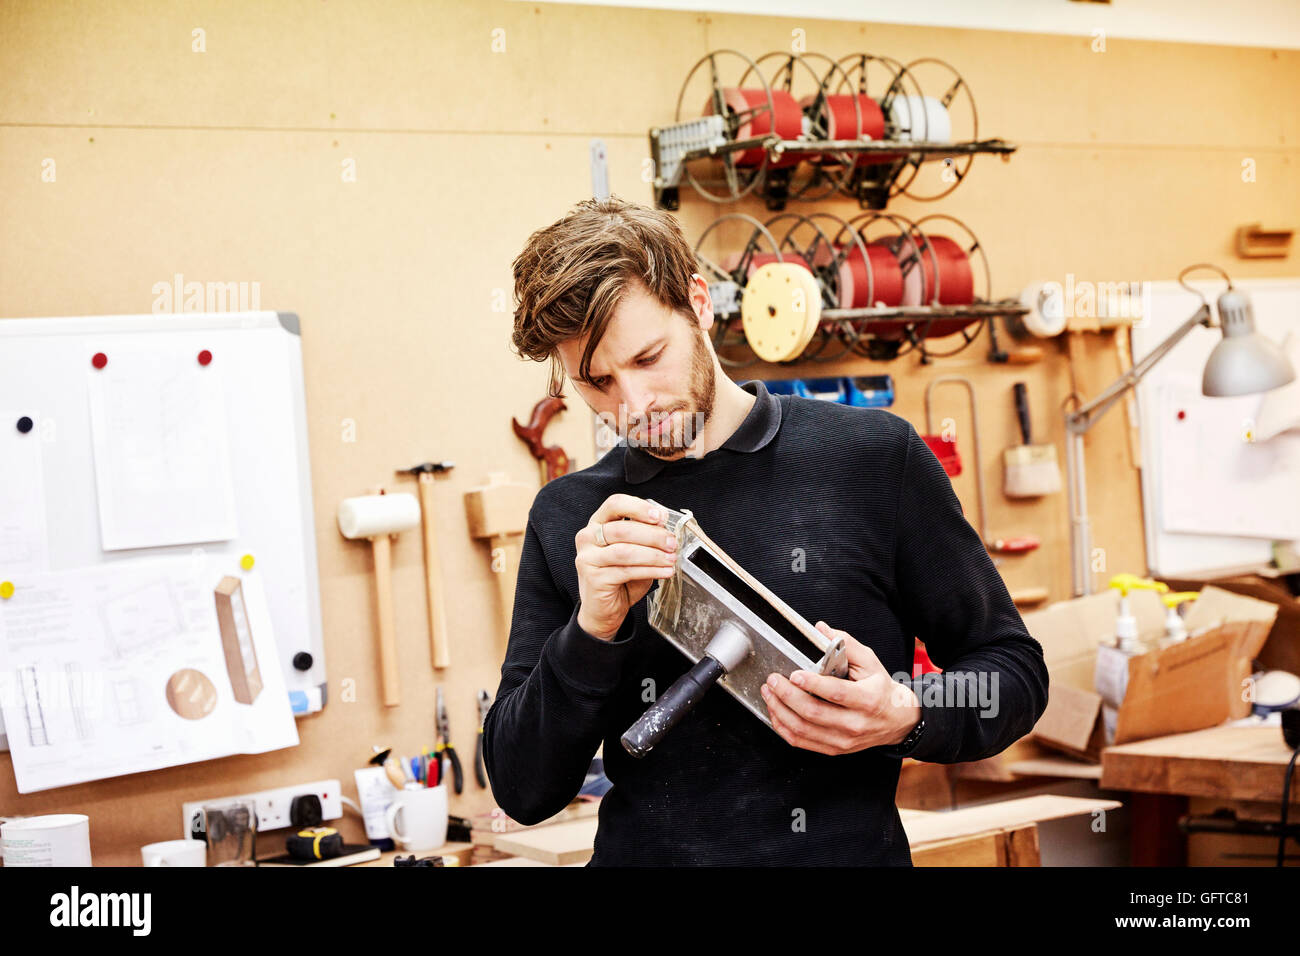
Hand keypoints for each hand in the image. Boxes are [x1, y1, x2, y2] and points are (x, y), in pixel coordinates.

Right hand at [574, 494, 677, 639]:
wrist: (604, 609)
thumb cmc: (619, 577)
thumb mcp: (634, 550)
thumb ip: (645, 535)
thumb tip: (665, 522)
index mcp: (597, 523)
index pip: (615, 504)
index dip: (639, 507)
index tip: (660, 517)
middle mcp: (588, 538)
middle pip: (622, 529)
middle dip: (653, 535)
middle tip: (672, 543)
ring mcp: (587, 558)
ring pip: (625, 551)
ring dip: (653, 555)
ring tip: (670, 559)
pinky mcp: (594, 578)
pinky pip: (626, 571)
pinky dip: (650, 570)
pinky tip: (664, 572)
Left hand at [760, 621, 920, 755]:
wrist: (897, 721)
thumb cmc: (881, 690)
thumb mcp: (870, 662)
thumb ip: (846, 644)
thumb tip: (821, 629)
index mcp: (867, 699)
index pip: (836, 693)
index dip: (812, 684)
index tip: (794, 674)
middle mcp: (855, 723)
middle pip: (814, 713)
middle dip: (787, 695)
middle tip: (773, 680)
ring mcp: (843, 740)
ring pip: (803, 730)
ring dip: (780, 711)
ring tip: (769, 693)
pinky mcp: (834, 749)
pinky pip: (801, 742)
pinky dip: (783, 727)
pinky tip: (776, 712)